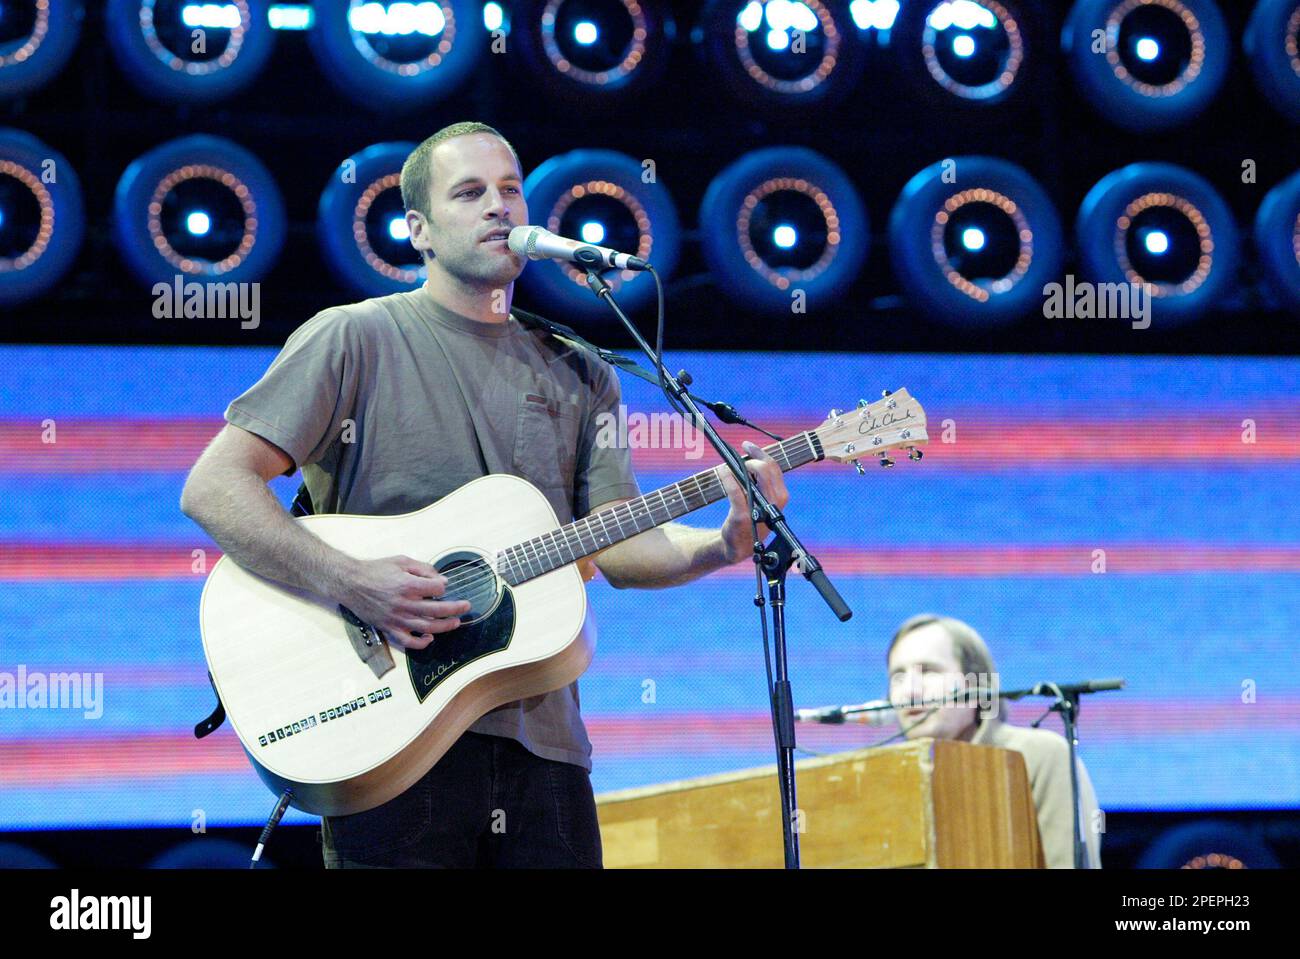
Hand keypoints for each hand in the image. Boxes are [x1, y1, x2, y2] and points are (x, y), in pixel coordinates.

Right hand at [339, 555, 470, 650]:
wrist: (350, 582)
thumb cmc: (375, 570)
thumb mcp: (401, 561)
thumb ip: (423, 569)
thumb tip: (441, 579)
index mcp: (407, 585)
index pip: (437, 589)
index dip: (443, 586)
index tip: (443, 585)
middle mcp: (404, 604)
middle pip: (437, 610)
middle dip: (455, 608)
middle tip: (465, 606)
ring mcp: (397, 618)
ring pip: (427, 627)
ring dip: (445, 626)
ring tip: (455, 622)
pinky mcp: (389, 628)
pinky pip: (408, 642)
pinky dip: (421, 643)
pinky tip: (430, 637)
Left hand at [719, 441, 788, 563]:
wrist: (738, 546)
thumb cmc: (750, 519)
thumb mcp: (762, 500)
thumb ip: (761, 482)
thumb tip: (751, 458)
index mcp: (780, 497)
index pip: (774, 468)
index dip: (761, 453)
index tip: (748, 446)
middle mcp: (775, 503)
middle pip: (767, 469)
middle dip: (752, 458)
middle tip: (741, 459)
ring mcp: (760, 510)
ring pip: (756, 476)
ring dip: (741, 466)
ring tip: (731, 467)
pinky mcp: (743, 516)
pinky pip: (736, 490)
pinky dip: (728, 477)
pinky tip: (722, 471)